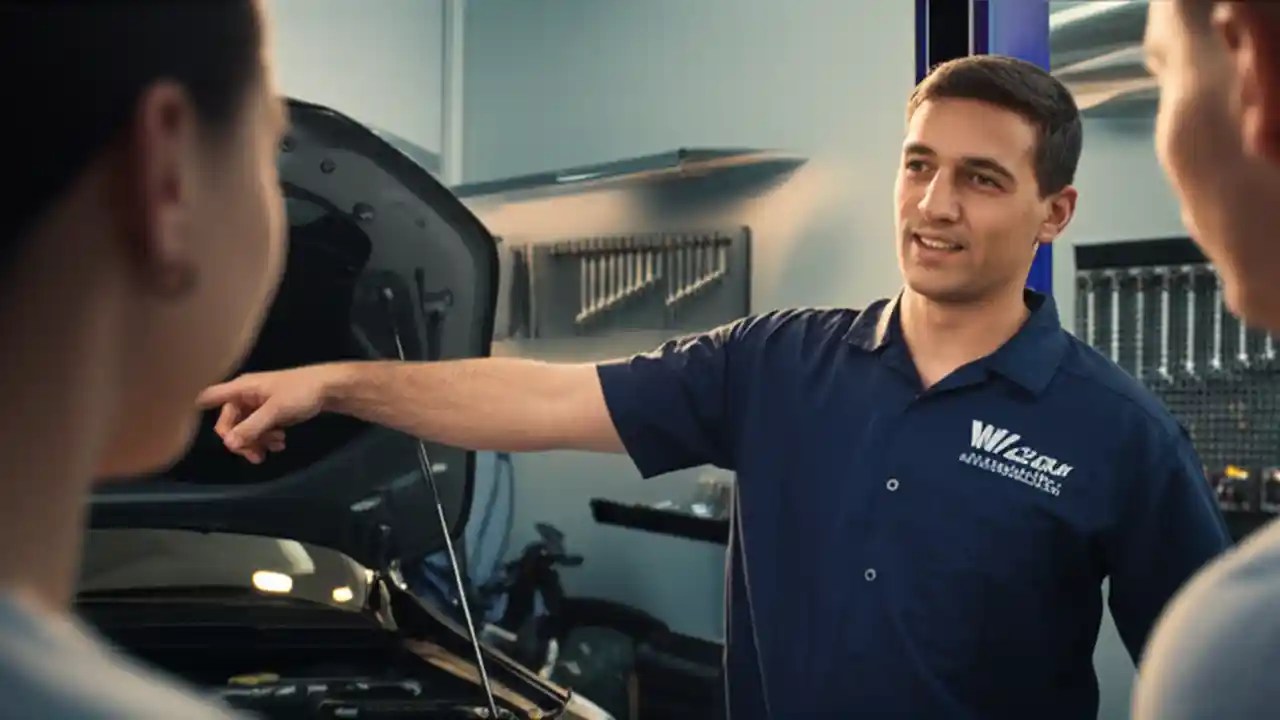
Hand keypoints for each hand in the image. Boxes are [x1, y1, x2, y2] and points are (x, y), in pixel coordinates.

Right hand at [197, 365, 336, 463]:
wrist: (329, 389)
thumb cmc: (301, 393)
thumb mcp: (276, 411)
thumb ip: (252, 427)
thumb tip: (229, 444)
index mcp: (242, 389)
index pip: (212, 396)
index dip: (200, 407)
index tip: (193, 422)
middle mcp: (246, 396)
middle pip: (229, 422)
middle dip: (241, 440)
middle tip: (255, 455)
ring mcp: (258, 405)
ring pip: (245, 429)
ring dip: (257, 441)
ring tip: (276, 446)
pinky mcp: (270, 412)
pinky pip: (259, 429)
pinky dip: (266, 438)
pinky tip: (280, 444)